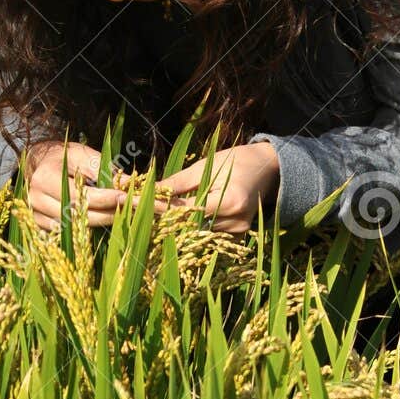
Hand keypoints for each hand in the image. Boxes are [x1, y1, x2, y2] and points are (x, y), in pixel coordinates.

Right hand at [23, 140, 123, 232]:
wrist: (40, 164)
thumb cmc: (64, 157)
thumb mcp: (83, 155)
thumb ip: (103, 169)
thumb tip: (129, 183)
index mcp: (44, 178)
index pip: (79, 196)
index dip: (104, 199)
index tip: (125, 197)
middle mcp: (37, 200)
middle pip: (79, 216)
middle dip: (108, 214)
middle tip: (131, 210)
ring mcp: (37, 216)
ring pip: (75, 228)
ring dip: (101, 223)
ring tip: (123, 216)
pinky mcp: (42, 227)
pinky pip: (69, 233)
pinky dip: (89, 229)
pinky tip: (106, 222)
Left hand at [141, 144, 280, 233]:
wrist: (270, 170)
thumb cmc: (237, 160)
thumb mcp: (206, 165)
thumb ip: (177, 183)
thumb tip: (147, 190)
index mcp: (228, 202)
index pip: (183, 210)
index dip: (155, 207)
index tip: (129, 202)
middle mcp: (234, 223)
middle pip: (186, 227)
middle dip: (158, 221)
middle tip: (128, 215)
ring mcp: (237, 234)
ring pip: (194, 234)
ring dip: (169, 228)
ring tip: (142, 222)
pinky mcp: (236, 238)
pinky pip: (205, 236)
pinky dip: (187, 231)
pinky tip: (168, 228)